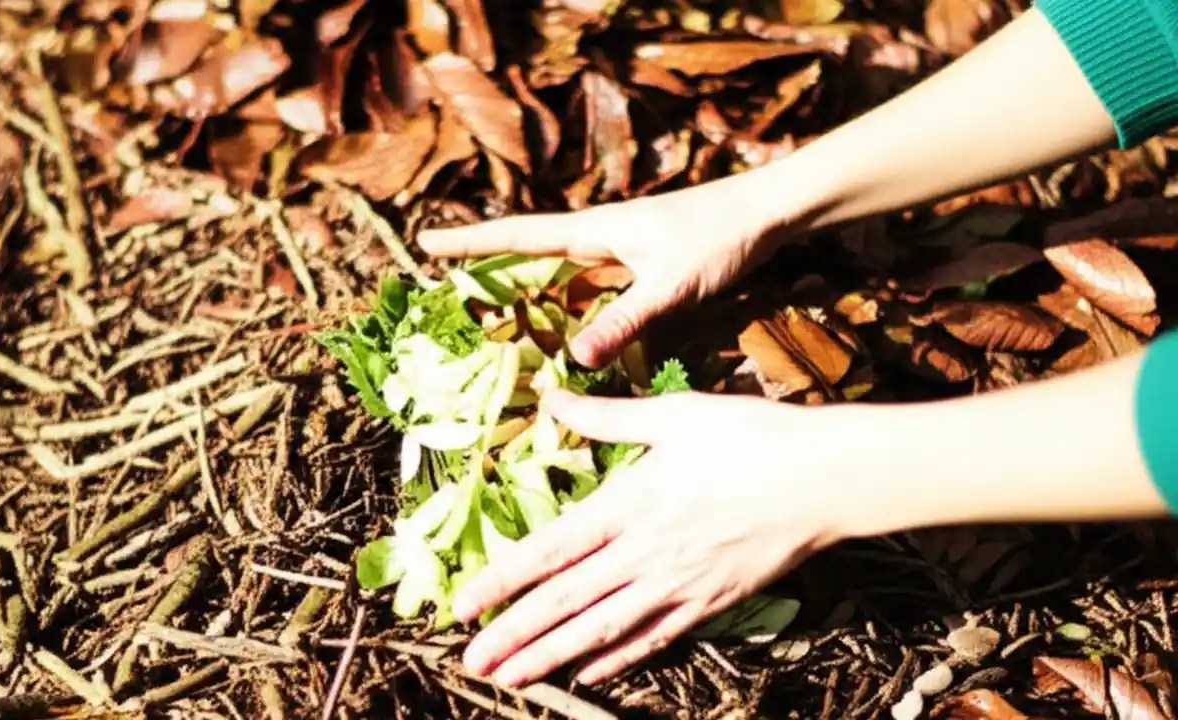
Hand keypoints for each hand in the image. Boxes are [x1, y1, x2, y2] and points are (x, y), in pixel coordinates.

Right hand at [417, 177, 800, 368]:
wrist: (764, 216)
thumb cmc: (716, 239)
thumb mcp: (669, 285)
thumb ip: (623, 321)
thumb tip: (572, 361)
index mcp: (593, 231)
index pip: (517, 235)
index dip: (470, 242)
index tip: (424, 242)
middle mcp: (597, 240)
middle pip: (527, 256)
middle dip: (485, 272)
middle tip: (443, 297)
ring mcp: (616, 255)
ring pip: (556, 278)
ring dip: (525, 296)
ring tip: (487, 323)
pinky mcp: (638, 270)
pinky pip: (587, 293)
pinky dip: (567, 312)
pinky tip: (561, 338)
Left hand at [453, 389, 872, 686]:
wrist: (826, 479)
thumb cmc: (750, 437)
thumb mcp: (674, 416)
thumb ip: (605, 416)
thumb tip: (550, 397)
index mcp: (630, 503)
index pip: (550, 551)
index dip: (502, 581)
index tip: (462, 605)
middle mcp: (645, 554)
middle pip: (566, 602)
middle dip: (513, 635)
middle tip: (470, 663)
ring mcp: (678, 585)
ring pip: (601, 631)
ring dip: (551, 657)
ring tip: (510, 680)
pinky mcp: (709, 604)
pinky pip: (652, 638)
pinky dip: (616, 659)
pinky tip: (587, 673)